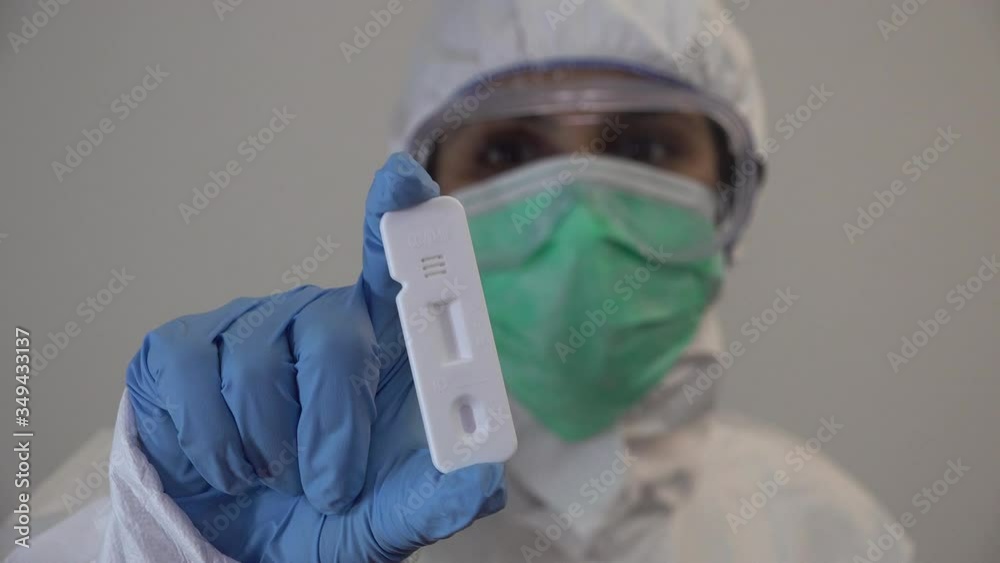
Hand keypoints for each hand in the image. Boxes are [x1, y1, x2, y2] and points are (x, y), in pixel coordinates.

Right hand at [126, 153, 505, 561]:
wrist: (243, 540)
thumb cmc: (327, 509)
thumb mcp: (387, 516)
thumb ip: (433, 499)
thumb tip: (479, 479)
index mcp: (380, 343)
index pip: (392, 263)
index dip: (398, 214)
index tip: (407, 181)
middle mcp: (315, 320)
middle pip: (331, 329)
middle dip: (333, 422)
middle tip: (330, 483)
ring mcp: (246, 329)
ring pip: (255, 364)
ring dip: (269, 446)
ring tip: (275, 474)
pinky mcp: (181, 351)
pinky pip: (191, 376)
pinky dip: (213, 442)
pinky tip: (230, 465)